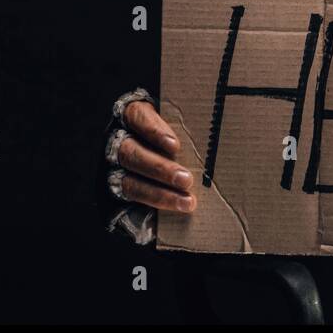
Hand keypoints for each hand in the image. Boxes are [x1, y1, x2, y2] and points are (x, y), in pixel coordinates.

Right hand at [110, 98, 196, 213]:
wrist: (156, 151)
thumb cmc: (174, 130)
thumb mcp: (175, 121)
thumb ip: (185, 122)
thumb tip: (215, 122)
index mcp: (132, 116)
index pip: (137, 116)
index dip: (154, 131)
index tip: (175, 145)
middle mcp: (120, 141)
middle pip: (131, 154)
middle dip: (159, 169)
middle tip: (186, 179)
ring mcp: (116, 168)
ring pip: (129, 183)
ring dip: (159, 194)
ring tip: (186, 202)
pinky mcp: (119, 192)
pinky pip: (130, 203)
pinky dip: (150, 209)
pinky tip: (168, 216)